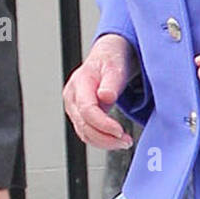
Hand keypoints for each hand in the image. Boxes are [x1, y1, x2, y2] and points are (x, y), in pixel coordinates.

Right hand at [63, 33, 136, 149]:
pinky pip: (87, 132)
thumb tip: (106, 96)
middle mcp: (72, 96)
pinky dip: (102, 139)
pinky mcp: (80, 114)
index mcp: (80, 82)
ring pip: (84, 133)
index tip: (120, 131)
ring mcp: (74, 107)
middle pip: (84, 125)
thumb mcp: (115, 66)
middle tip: (127, 141)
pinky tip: (116, 139)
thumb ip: (111, 81)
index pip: (86, 110)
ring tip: (125, 142)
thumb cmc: (111, 59)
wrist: (108, 56)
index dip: (103, 124)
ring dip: (104, 142)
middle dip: (106, 138)